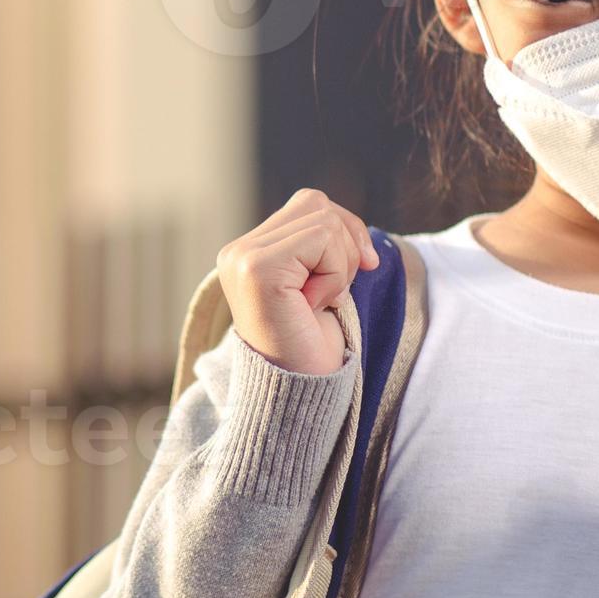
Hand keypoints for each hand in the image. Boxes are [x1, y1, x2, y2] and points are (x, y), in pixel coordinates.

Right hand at [215, 190, 378, 376]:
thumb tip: (355, 229)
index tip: (362, 269)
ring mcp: (242, 258)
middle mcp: (236, 250)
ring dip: (340, 266)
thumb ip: (324, 245)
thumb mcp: (323, 282)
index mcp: (247, 251)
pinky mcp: (256, 269)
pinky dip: (334, 274)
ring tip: (319, 303)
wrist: (302, 394)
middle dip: (346, 246)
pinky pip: (321, 239)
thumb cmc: (314, 344)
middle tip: (332, 294)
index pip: (310, 203)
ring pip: (323, 220)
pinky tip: (314, 305)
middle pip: (317, 204)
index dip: (346, 232)